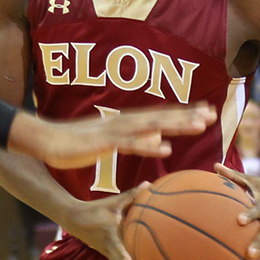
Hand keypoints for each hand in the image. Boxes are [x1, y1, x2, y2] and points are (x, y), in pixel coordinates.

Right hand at [10, 103, 213, 169]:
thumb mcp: (112, 142)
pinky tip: (164, 149)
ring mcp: (114, 131)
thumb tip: (160, 142)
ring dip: (176, 126)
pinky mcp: (103, 144)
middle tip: (213, 114)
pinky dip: (147, 146)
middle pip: (161, 117)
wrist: (46, 141)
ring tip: (200, 126)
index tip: (207, 111)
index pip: (160, 115)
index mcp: (125, 122)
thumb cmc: (76, 144)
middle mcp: (123, 122)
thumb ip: (136, 141)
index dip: (184, 113)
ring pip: (151, 127)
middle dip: (188, 115)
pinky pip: (129, 145)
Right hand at [64, 184, 151, 259]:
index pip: (117, 246)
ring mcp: (108, 253)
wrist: (74, 218)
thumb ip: (131, 195)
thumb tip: (149, 184)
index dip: (123, 254)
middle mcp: (109, 248)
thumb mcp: (113, 202)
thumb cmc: (96, 209)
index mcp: (110, 235)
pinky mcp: (108, 255)